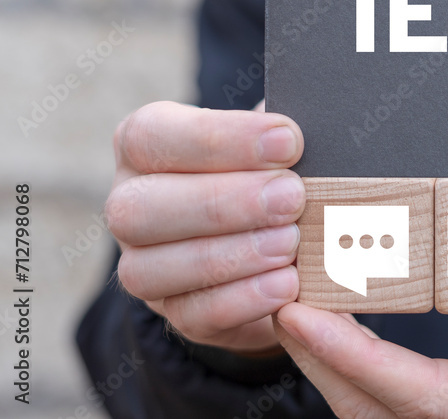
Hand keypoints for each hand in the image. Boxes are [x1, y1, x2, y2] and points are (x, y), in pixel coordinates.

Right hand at [106, 101, 305, 352]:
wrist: (285, 239)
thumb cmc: (276, 170)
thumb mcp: (277, 144)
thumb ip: (281, 137)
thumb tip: (318, 132)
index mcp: (144, 147)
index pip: (152, 136)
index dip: (217, 138)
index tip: (288, 141)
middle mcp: (130, 205)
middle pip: (142, 208)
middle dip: (223, 203)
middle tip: (292, 198)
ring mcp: (143, 266)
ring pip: (151, 269)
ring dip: (231, 255)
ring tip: (292, 243)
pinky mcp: (176, 313)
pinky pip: (192, 316)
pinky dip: (243, 300)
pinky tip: (287, 284)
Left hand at [275, 201, 447, 417]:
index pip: (416, 402)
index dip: (352, 361)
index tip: (296, 311)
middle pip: (364, 410)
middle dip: (312, 353)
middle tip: (274, 281)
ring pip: (365, 411)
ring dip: (324, 358)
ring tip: (298, 290)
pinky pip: (384, 406)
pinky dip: (351, 369)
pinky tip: (343, 319)